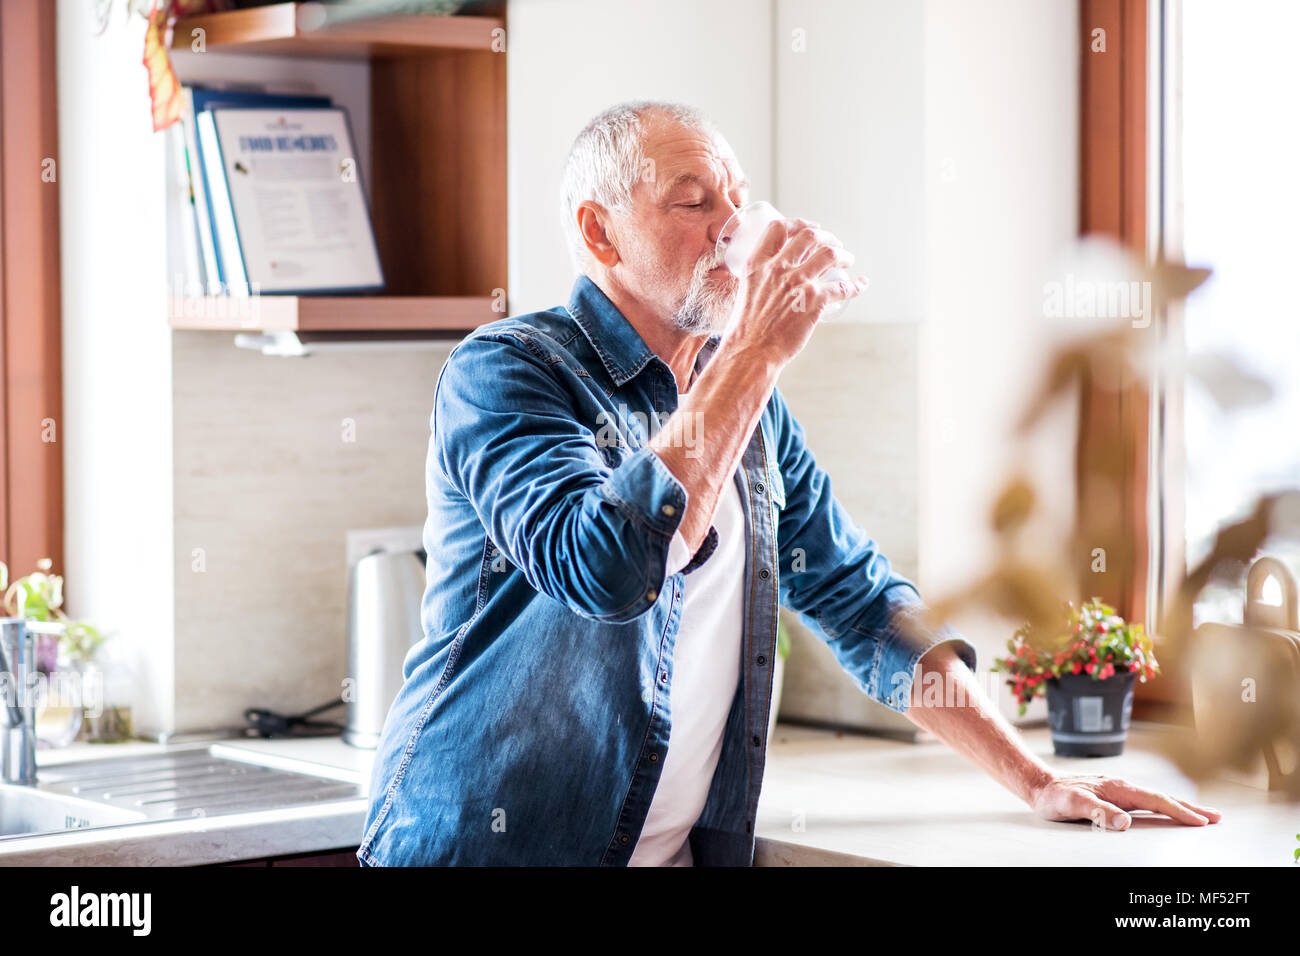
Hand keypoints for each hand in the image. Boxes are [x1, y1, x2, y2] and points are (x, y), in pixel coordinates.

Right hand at [719, 217, 867, 367]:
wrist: (751, 352)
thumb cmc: (746, 330)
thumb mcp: (745, 293)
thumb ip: (760, 281)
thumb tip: (772, 281)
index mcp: (757, 265)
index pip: (778, 229)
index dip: (798, 224)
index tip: (810, 228)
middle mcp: (778, 268)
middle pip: (809, 236)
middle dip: (826, 237)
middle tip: (834, 244)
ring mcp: (797, 283)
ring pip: (829, 254)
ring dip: (843, 254)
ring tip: (848, 259)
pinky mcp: (814, 301)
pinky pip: (843, 286)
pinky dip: (856, 285)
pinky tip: (861, 284)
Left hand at [1030, 773, 1222, 829]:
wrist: (1041, 786)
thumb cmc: (1055, 797)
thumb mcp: (1073, 805)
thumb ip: (1098, 812)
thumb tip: (1125, 823)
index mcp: (1118, 788)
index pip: (1156, 800)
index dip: (1179, 811)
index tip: (1201, 821)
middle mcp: (1123, 787)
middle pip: (1163, 797)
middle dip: (1191, 807)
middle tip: (1217, 817)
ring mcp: (1121, 790)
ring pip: (1157, 798)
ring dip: (1181, 806)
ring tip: (1203, 814)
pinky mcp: (1117, 795)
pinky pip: (1148, 801)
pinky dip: (1165, 805)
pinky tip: (1170, 810)